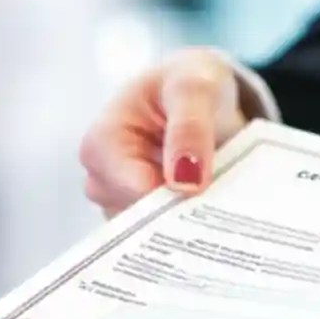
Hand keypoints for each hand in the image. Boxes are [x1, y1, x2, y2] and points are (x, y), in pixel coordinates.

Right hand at [81, 48, 249, 216]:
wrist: (200, 90)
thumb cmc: (188, 81)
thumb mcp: (194, 87)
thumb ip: (189, 128)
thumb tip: (185, 182)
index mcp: (101, 142)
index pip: (133, 191)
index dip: (173, 195)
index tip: (207, 188)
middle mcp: (102, 177)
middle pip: (140, 218)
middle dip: (181, 208)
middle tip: (217, 188)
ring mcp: (120, 199)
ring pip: (154, 232)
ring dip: (188, 217)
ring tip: (215, 189)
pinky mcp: (143, 214)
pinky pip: (165, 237)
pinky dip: (190, 224)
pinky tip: (210, 203)